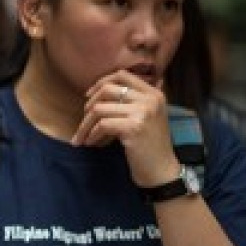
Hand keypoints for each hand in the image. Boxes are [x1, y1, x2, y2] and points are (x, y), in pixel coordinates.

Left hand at [72, 70, 179, 187]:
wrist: (161, 170)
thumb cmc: (149, 145)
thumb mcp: (146, 117)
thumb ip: (130, 101)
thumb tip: (98, 90)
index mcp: (153, 93)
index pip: (122, 75)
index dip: (101, 82)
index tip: (89, 96)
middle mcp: (150, 99)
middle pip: (107, 90)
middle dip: (89, 106)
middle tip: (84, 121)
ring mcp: (143, 112)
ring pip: (99, 109)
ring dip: (86, 125)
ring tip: (83, 137)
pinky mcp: (133, 127)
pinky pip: (102, 125)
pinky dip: (92, 134)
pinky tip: (92, 143)